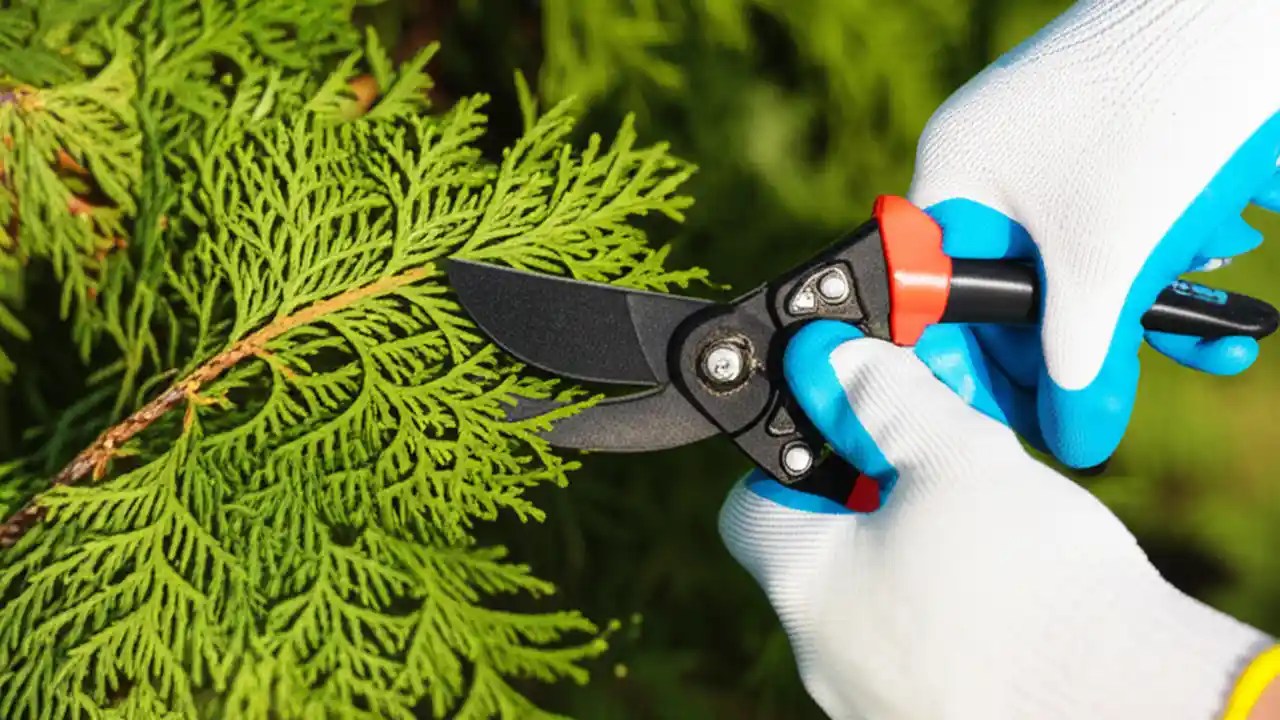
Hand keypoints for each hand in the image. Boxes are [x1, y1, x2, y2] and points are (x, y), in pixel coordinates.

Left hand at [719, 320, 1273, 718]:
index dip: (795, 461)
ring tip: (987, 538)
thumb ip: (884, 400)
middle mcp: (820, 654)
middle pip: (819, 557)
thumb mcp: (955, 456)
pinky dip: (949, 617)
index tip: (852, 441)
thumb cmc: (1034, 585)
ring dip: (912, 561)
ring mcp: (872, 701)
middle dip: (871, 505)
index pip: (749, 508)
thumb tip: (837, 364)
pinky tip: (1010, 601)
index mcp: (803, 583)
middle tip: (937, 480)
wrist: (1133, 705)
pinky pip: (920, 652)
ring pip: (872, 607)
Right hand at [907, 0, 1279, 467]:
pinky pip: (1122, 232)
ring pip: (1080, 267)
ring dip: (1142, 313)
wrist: (1255, 7)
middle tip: (1117, 398)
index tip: (1023, 419)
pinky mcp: (1116, 144)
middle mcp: (995, 161)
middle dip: (1082, 347)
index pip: (937, 303)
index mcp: (956, 177)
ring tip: (1210, 337)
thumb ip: (1079, 365)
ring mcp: (1056, 150)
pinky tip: (1225, 308)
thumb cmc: (1161, 110)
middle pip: (1017, 293)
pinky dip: (1167, 270)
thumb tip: (1074, 440)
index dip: (975, 371)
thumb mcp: (1109, 264)